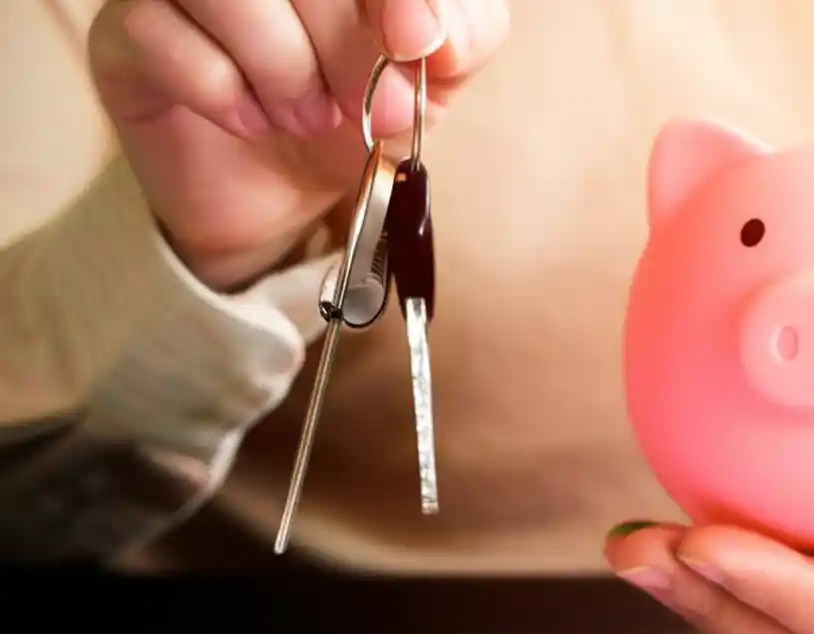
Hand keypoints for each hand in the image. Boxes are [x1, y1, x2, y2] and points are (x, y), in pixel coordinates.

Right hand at [88, 0, 507, 289]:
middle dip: (338, 43)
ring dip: (279, 64)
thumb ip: (459, 36)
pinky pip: (155, 33)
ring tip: (306, 117)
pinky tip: (251, 120)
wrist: (287, 194)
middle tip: (358, 106)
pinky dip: (221, 89)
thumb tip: (426, 30)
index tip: (410, 42)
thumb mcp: (436, 78)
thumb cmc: (361, 111)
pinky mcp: (124, 35)